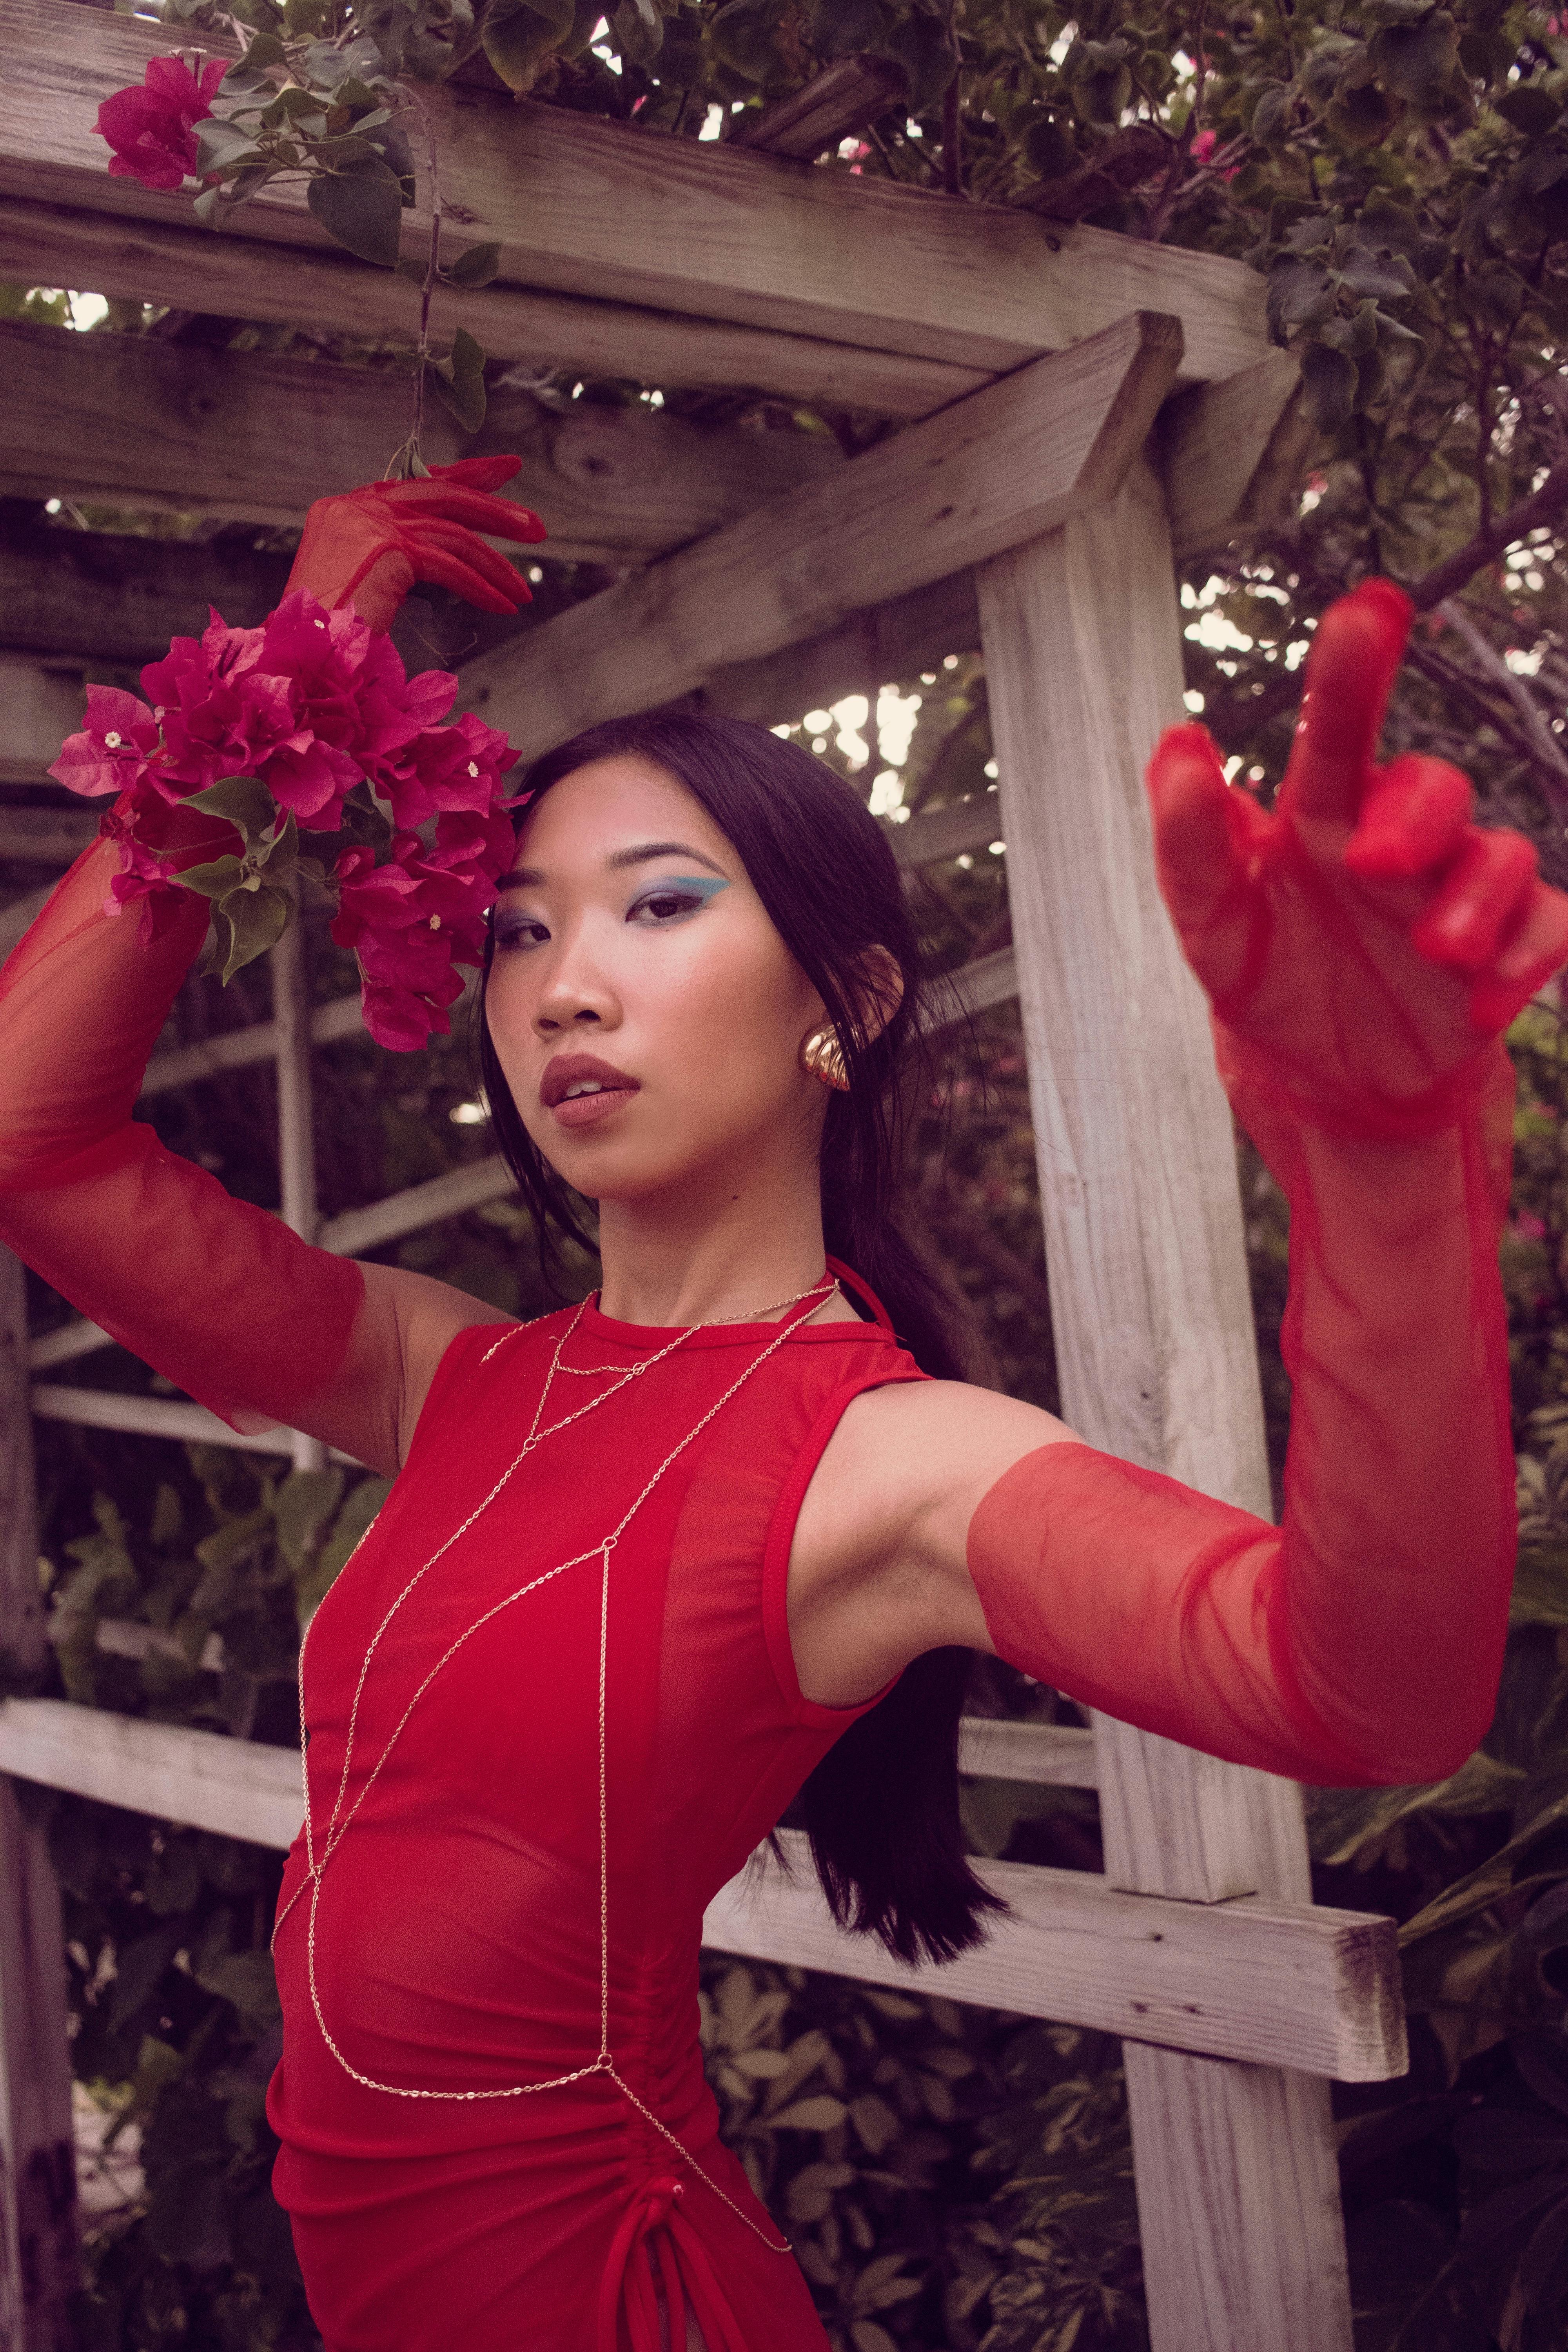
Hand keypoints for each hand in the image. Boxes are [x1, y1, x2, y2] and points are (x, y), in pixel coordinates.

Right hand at [284, 456, 546, 631]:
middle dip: (492, 507)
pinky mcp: (387, 548)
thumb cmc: (327, 635)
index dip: (461, 476)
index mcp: (342, 509)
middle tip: (533, 524)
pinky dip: (481, 587)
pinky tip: (503, 605)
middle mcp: (353, 507)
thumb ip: (394, 558)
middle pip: (438, 493)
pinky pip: (448, 564)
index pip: (412, 482)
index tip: (498, 474)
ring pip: (451, 531)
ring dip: (495, 562)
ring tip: (524, 589)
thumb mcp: (362, 582)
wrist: (301, 656)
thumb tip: (443, 555)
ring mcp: (368, 522)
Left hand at [1147, 581, 1567, 1120]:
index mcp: (1325, 816)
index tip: (1372, 604)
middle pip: (1435, 783)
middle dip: (1416, 812)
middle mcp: (1400, 839)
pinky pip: (1547, 925)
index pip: (1339, 729)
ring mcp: (1458, 891)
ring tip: (1437, 951)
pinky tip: (1485, 997)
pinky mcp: (1506, 950)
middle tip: (1371, 862)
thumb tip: (1175, 744)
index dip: (1357, 664)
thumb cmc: (1272, 973)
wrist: (1323, 1073)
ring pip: (1499, 854)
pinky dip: (1526, 956)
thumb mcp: (1213, 922)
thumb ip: (1192, 843)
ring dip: (1473, 899)